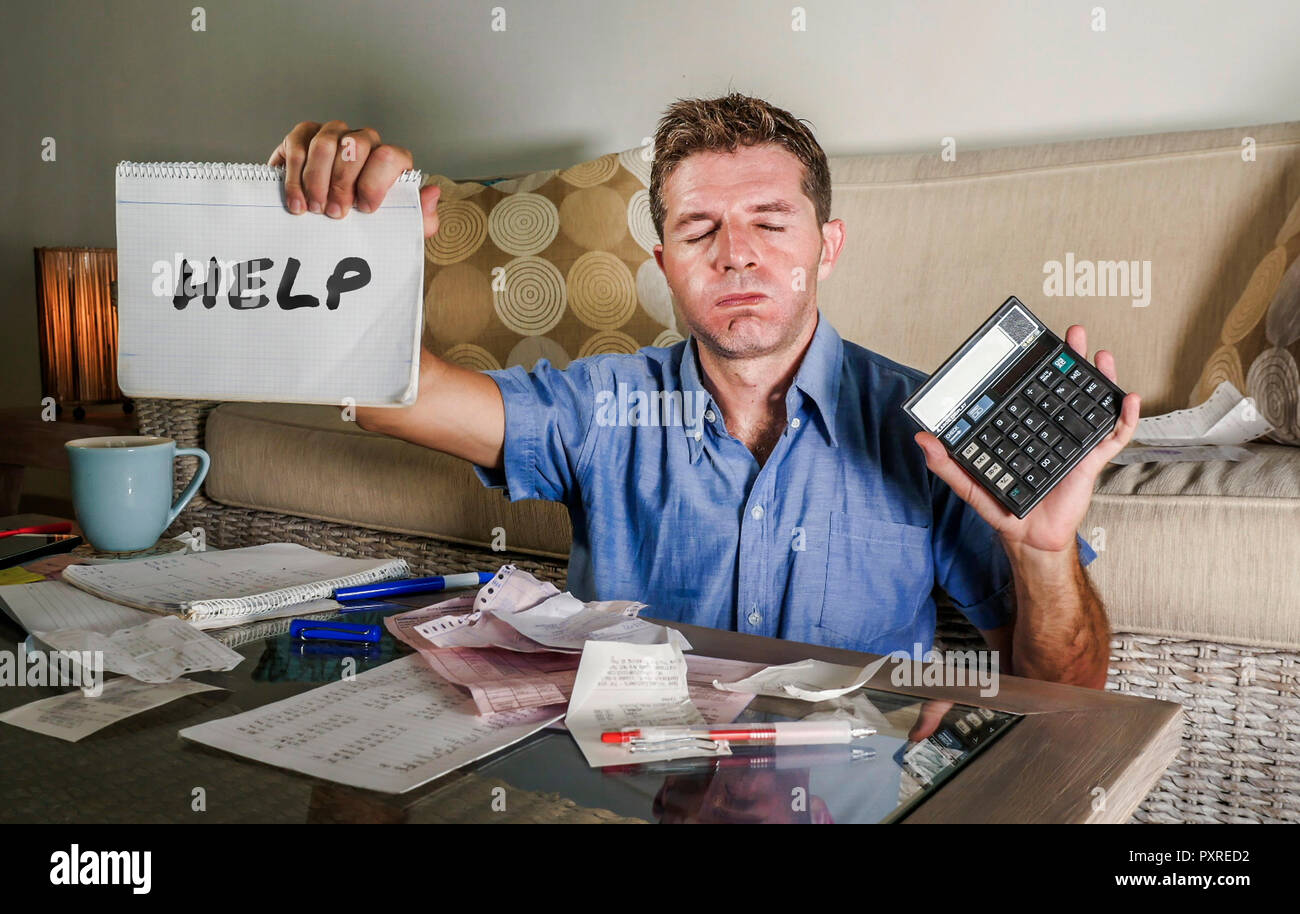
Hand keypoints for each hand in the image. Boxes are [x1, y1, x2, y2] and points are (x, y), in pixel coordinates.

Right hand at [268, 120, 441, 237]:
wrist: (325, 221)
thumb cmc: (363, 221)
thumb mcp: (394, 226)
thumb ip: (420, 217)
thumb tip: (432, 193)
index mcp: (390, 159)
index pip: (390, 156)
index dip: (376, 182)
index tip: (365, 209)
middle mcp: (364, 140)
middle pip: (356, 145)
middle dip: (343, 183)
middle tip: (335, 213)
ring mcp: (333, 133)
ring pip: (326, 143)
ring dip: (318, 180)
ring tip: (315, 209)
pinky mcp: (303, 135)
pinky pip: (298, 145)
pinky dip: (296, 177)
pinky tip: (297, 201)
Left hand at [913, 325, 1139, 554]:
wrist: (1028, 537)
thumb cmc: (1003, 509)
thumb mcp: (970, 484)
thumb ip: (947, 464)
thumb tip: (922, 440)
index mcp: (1026, 430)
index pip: (1031, 393)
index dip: (1034, 369)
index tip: (1033, 344)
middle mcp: (1050, 431)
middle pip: (1065, 389)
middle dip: (1072, 359)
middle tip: (1072, 334)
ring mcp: (1072, 444)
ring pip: (1091, 405)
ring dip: (1100, 378)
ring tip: (1101, 356)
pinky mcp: (1090, 461)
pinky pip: (1112, 437)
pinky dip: (1124, 418)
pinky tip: (1126, 398)